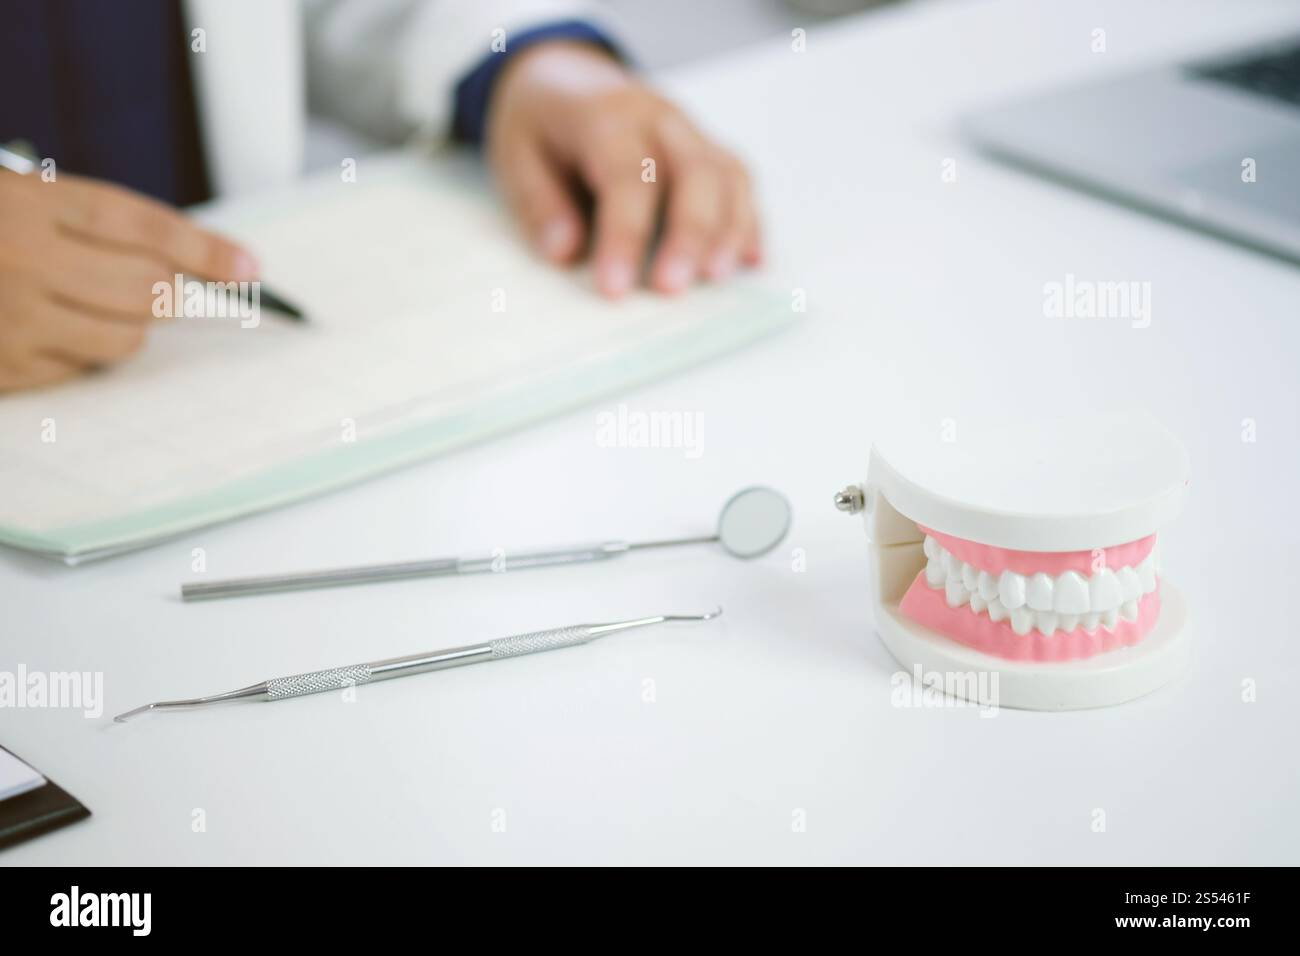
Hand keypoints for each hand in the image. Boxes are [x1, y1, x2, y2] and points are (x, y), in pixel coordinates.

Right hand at [0, 172, 256, 391]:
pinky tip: (50, 326)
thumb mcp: (25, 199)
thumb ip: (99, 226)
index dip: (205, 250)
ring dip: (130, 325)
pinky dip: (83, 350)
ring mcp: (11, 317)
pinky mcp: (4, 366)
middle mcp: (21, 258)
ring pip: (126, 337)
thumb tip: (196, 269)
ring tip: (90, 301)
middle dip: (169, 292)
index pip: (142, 228)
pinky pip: (83, 367)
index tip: (248, 268)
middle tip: (160, 286)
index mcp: (27, 201)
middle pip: (148, 290)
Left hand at [486, 41, 761, 297]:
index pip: (628, 176)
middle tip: (672, 289)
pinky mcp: (707, 150)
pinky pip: (739, 181)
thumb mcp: (516, 156)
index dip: (624, 236)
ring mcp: (690, 132)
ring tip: (715, 279)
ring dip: (727, 231)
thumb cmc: (541, 125)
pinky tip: (748, 261)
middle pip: (695, 171)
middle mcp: (660, 118)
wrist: (563, 76)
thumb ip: (540, 205)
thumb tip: (566, 252)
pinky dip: (747, 222)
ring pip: (727, 175)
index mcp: (607, 116)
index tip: (615, 288)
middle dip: (689, 234)